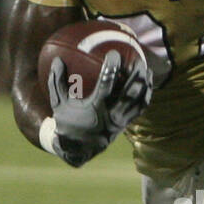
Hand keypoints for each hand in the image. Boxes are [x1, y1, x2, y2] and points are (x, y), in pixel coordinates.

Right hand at [45, 50, 151, 166]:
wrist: (76, 149)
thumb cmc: (66, 122)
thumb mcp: (58, 103)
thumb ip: (56, 81)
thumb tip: (56, 59)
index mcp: (95, 108)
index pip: (106, 84)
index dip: (112, 68)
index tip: (114, 54)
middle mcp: (111, 115)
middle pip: (129, 92)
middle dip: (136, 75)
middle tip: (138, 59)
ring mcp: (120, 121)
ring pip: (138, 101)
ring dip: (145, 84)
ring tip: (147, 69)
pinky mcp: (125, 124)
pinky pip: (140, 109)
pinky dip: (145, 95)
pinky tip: (147, 84)